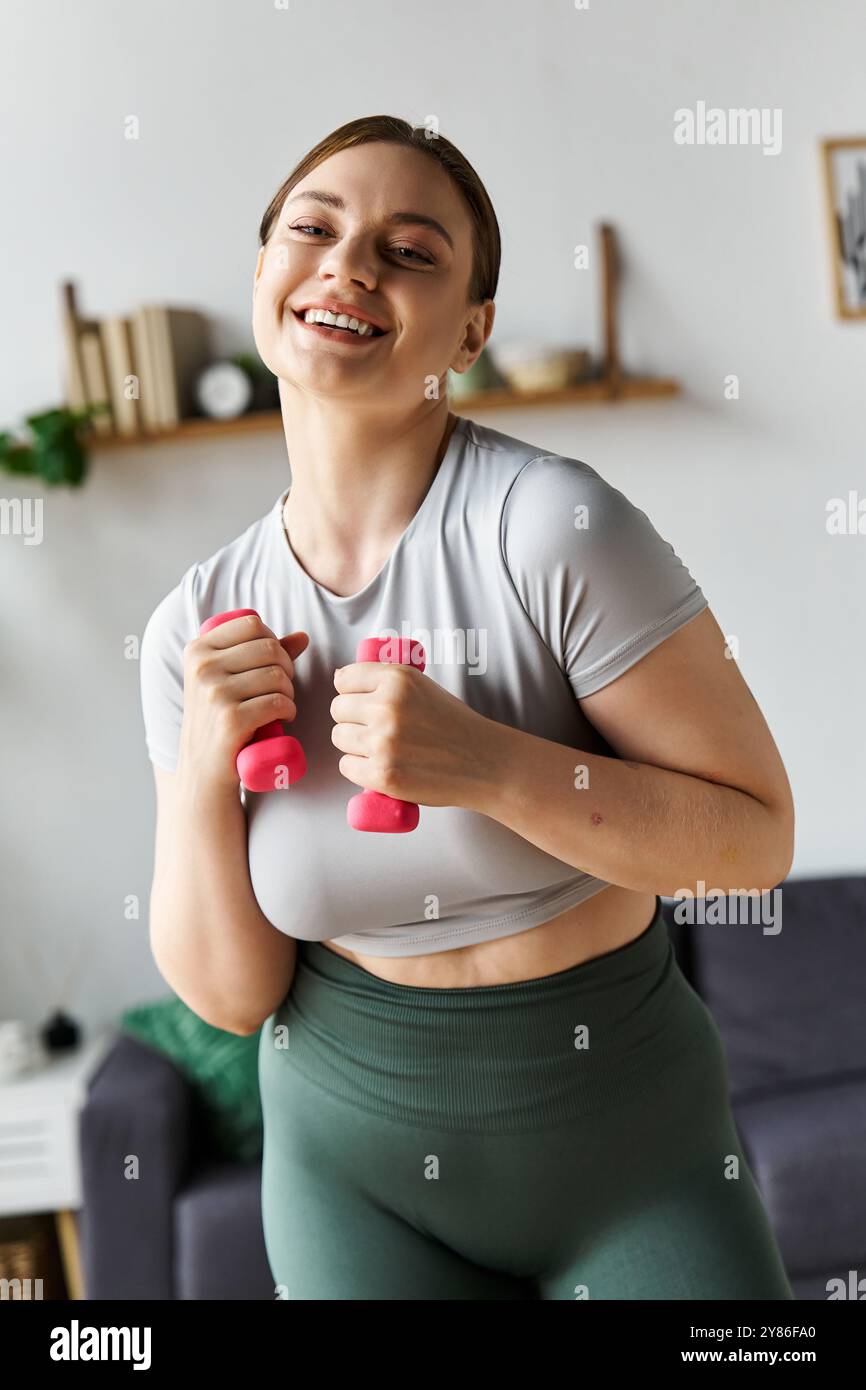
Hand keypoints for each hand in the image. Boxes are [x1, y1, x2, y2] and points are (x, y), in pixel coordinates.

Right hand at [179, 613, 308, 791]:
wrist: (201, 772)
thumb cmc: (218, 722)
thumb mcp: (227, 681)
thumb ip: (261, 655)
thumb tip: (303, 636)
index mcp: (197, 650)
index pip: (252, 624)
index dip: (273, 641)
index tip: (273, 664)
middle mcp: (202, 668)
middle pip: (269, 648)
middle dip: (286, 668)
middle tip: (282, 690)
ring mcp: (214, 693)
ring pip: (277, 675)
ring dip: (289, 692)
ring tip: (281, 705)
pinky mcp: (230, 720)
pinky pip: (278, 702)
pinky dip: (289, 710)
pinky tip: (283, 718)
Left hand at [330, 660, 505, 810]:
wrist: (485, 762)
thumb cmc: (454, 725)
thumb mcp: (422, 686)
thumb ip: (385, 681)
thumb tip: (339, 678)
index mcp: (398, 679)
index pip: (344, 679)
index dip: (351, 692)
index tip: (364, 702)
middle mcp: (387, 707)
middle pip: (338, 710)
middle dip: (352, 720)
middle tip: (377, 730)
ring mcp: (383, 742)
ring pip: (339, 738)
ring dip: (355, 745)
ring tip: (383, 749)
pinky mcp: (382, 774)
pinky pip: (347, 766)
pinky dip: (360, 769)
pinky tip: (383, 766)